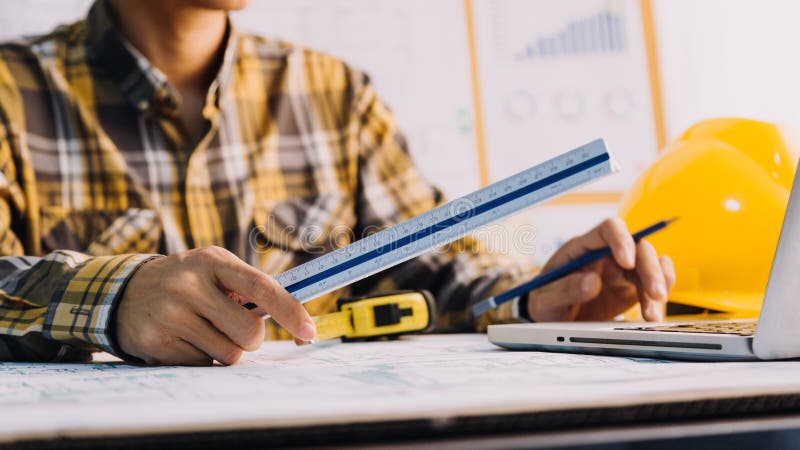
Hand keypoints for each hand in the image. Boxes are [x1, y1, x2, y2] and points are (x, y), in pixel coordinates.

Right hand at [115, 246, 315, 364]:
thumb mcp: (216, 269)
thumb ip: (253, 289)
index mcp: (213, 262)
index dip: (290, 312)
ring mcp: (170, 315)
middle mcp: (189, 285)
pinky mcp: (156, 343)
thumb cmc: (189, 281)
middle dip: (251, 338)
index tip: (308, 332)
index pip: (261, 287)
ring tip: (203, 329)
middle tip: (233, 326)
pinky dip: (202, 358)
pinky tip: (184, 339)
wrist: (125, 292)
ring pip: (229, 354)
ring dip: (225, 349)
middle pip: (249, 333)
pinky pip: (203, 366)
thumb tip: (301, 325)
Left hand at [528, 218, 675, 321]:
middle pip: (638, 247)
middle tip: (654, 294)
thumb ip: (565, 289)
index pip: (608, 229)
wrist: (551, 320)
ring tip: (652, 316)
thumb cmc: (544, 302)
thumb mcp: (545, 299)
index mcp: (583, 247)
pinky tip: (654, 315)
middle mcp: (606, 254)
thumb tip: (592, 281)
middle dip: (649, 269)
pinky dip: (659, 297)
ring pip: (652, 265)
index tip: (626, 263)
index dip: (621, 240)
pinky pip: (656, 283)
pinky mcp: (632, 288)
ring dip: (659, 286)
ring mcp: (622, 271)